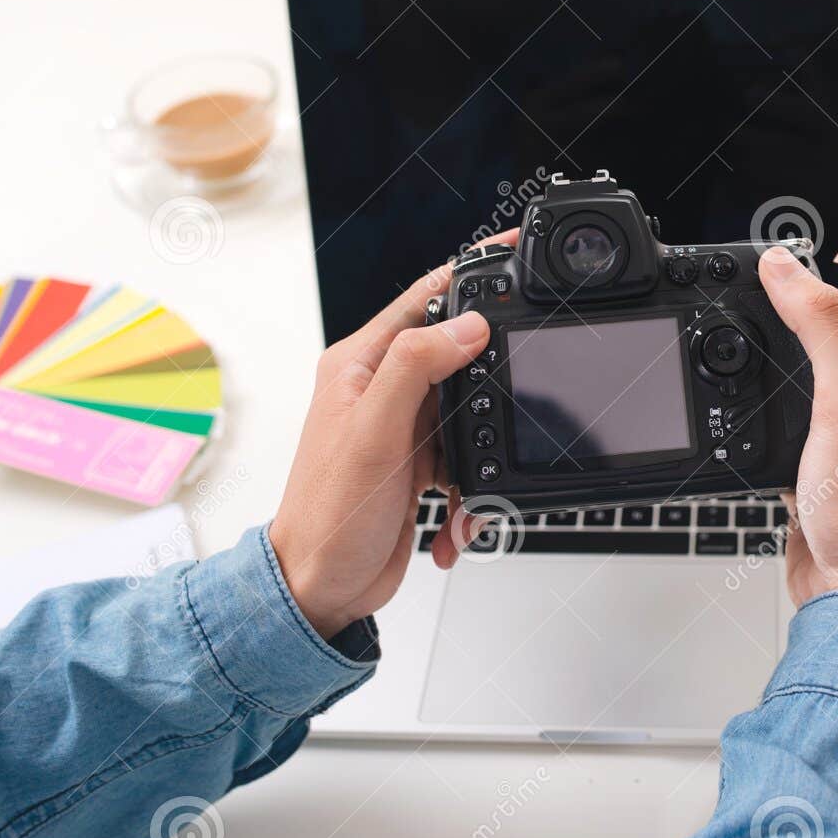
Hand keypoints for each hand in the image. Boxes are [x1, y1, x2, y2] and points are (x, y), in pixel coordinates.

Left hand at [269, 237, 514, 639]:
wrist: (321, 588)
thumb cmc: (326, 515)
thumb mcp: (374, 433)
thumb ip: (415, 368)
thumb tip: (467, 325)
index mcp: (359, 364)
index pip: (425, 297)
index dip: (472, 272)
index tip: (515, 250)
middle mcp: (381, 389)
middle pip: (461, 356)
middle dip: (492, 390)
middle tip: (516, 406)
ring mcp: (403, 428)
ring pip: (474, 415)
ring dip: (479, 463)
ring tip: (461, 497)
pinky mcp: (421, 465)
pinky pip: (469, 463)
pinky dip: (473, 497)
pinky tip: (455, 523)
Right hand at [758, 248, 837, 613]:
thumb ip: (819, 329)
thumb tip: (787, 268)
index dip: (799, 276)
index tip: (756, 257)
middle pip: (820, 338)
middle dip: (785, 307)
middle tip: (745, 282)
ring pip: (801, 380)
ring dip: (773, 353)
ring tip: (741, 329)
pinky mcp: (813, 473)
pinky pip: (785, 425)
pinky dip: (762, 408)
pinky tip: (744, 410)